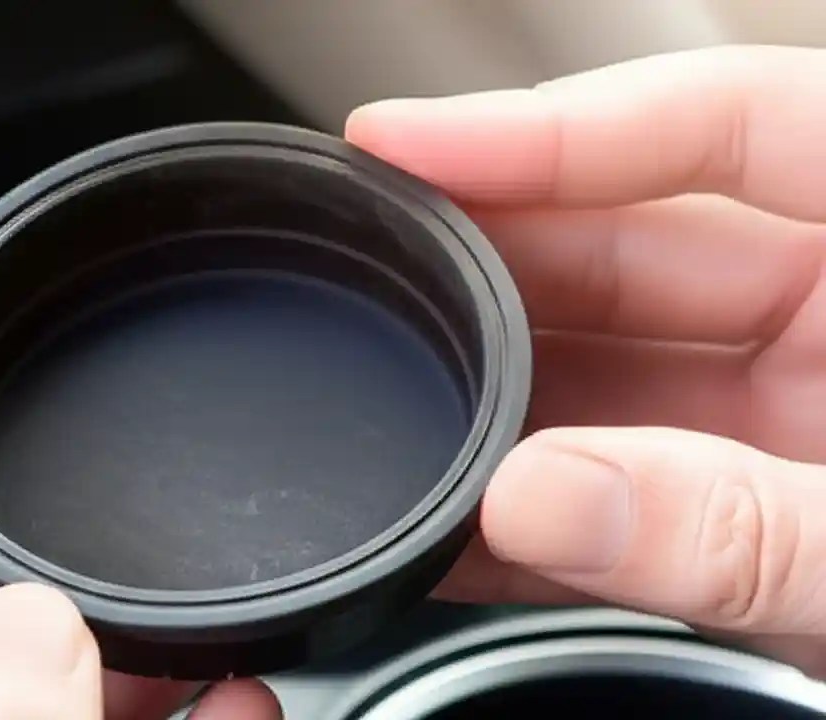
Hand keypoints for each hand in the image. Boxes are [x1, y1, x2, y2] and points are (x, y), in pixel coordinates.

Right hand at [348, 45, 825, 674]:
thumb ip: (743, 527)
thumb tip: (543, 496)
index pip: (725, 123)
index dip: (555, 124)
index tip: (411, 144)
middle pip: (624, 248)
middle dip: (486, 272)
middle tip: (370, 288)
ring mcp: (773, 429)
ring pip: (592, 376)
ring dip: (489, 408)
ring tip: (397, 425)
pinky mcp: (727, 523)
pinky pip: (598, 486)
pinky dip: (519, 510)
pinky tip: (450, 526)